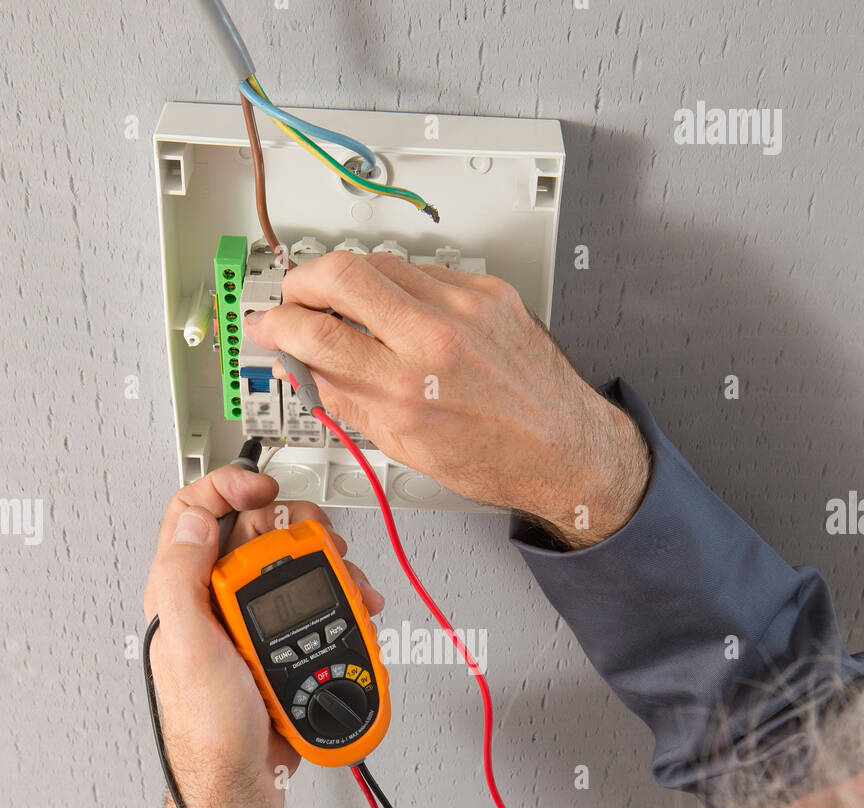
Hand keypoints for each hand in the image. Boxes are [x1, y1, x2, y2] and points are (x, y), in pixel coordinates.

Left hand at [144, 466, 384, 807]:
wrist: (244, 782)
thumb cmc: (210, 729)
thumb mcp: (188, 647)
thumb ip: (182, 577)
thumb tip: (193, 517)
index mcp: (184, 592)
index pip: (194, 511)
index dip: (230, 487)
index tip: (267, 489)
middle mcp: (216, 600)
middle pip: (258, 532)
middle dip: (297, 527)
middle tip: (321, 541)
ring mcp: (252, 623)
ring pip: (294, 567)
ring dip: (330, 567)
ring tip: (349, 583)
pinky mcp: (283, 645)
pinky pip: (317, 607)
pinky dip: (343, 603)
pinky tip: (356, 614)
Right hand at [244, 250, 649, 546]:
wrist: (565, 448)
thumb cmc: (497, 459)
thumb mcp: (407, 448)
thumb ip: (351, 400)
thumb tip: (309, 367)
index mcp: (407, 390)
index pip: (317, 335)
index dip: (277, 324)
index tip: (268, 325)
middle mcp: (435, 341)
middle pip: (342, 273)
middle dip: (304, 280)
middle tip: (296, 298)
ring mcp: (465, 308)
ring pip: (381, 262)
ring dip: (350, 279)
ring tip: (344, 306)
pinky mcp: (489, 292)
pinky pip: (424, 272)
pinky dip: (400, 287)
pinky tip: (399, 312)